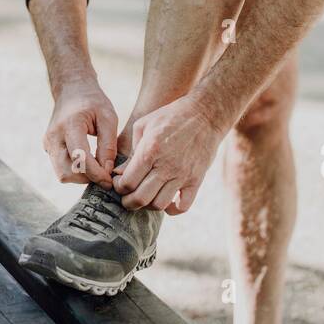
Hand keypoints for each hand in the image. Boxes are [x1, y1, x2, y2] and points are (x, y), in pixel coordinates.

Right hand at [42, 82, 118, 185]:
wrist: (72, 89)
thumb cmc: (92, 101)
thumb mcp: (108, 117)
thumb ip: (108, 145)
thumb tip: (107, 170)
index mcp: (70, 125)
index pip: (80, 158)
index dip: (96, 174)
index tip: (110, 180)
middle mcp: (54, 137)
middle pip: (66, 173)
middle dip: (87, 178)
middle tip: (104, 174)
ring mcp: (48, 143)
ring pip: (62, 174)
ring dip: (81, 176)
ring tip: (97, 166)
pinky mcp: (48, 148)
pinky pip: (61, 168)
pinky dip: (76, 171)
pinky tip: (88, 161)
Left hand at [112, 96, 221, 214]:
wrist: (205, 114)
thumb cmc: (171, 116)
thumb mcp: (144, 125)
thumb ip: (131, 150)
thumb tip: (121, 173)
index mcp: (149, 151)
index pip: (127, 183)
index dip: (118, 187)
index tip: (119, 182)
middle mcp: (165, 166)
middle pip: (140, 199)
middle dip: (128, 201)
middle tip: (127, 196)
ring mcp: (182, 175)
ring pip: (159, 205)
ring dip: (148, 205)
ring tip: (146, 196)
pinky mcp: (196, 180)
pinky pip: (183, 206)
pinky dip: (172, 209)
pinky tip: (167, 200)